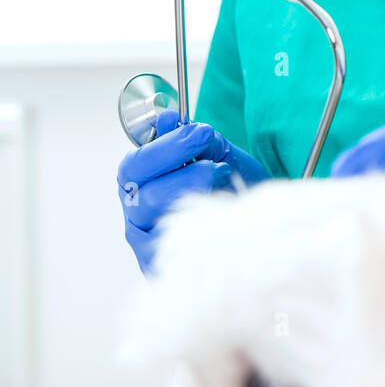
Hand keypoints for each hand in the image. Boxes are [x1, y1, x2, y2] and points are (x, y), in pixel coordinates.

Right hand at [117, 110, 270, 273]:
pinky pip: (180, 254)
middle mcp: (135, 212)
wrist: (246, 216)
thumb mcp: (209, 152)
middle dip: (188, 176)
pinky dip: (205, 233)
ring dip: (200, 201)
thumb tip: (167, 117)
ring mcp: (148, 243)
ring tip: (222, 189)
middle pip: (147, 197)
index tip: (202, 132)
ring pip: (164, 225)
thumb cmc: (221, 181)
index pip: (136, 165)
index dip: (168, 147)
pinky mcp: (164, 269)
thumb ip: (186, 137)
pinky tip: (221, 218)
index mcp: (135, 179)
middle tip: (217, 166)